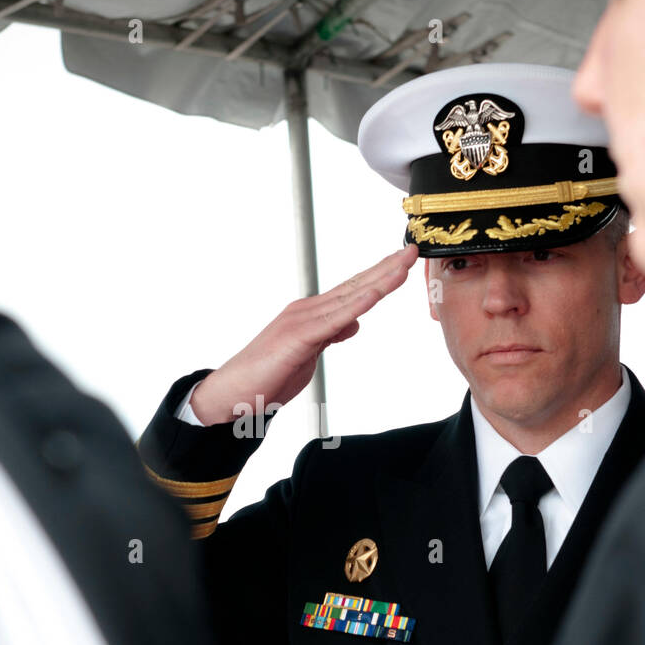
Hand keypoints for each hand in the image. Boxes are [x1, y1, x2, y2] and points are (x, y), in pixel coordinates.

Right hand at [190, 243, 418, 424]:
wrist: (232, 394)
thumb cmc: (266, 376)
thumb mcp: (309, 354)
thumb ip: (331, 335)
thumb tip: (355, 323)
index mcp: (312, 314)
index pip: (353, 290)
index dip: (379, 275)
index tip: (403, 262)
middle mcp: (307, 310)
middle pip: (355, 285)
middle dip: (385, 268)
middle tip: (412, 250)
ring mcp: (302, 321)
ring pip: (349, 297)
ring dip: (379, 280)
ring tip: (403, 265)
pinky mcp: (298, 337)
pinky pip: (333, 320)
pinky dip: (355, 305)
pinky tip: (374, 294)